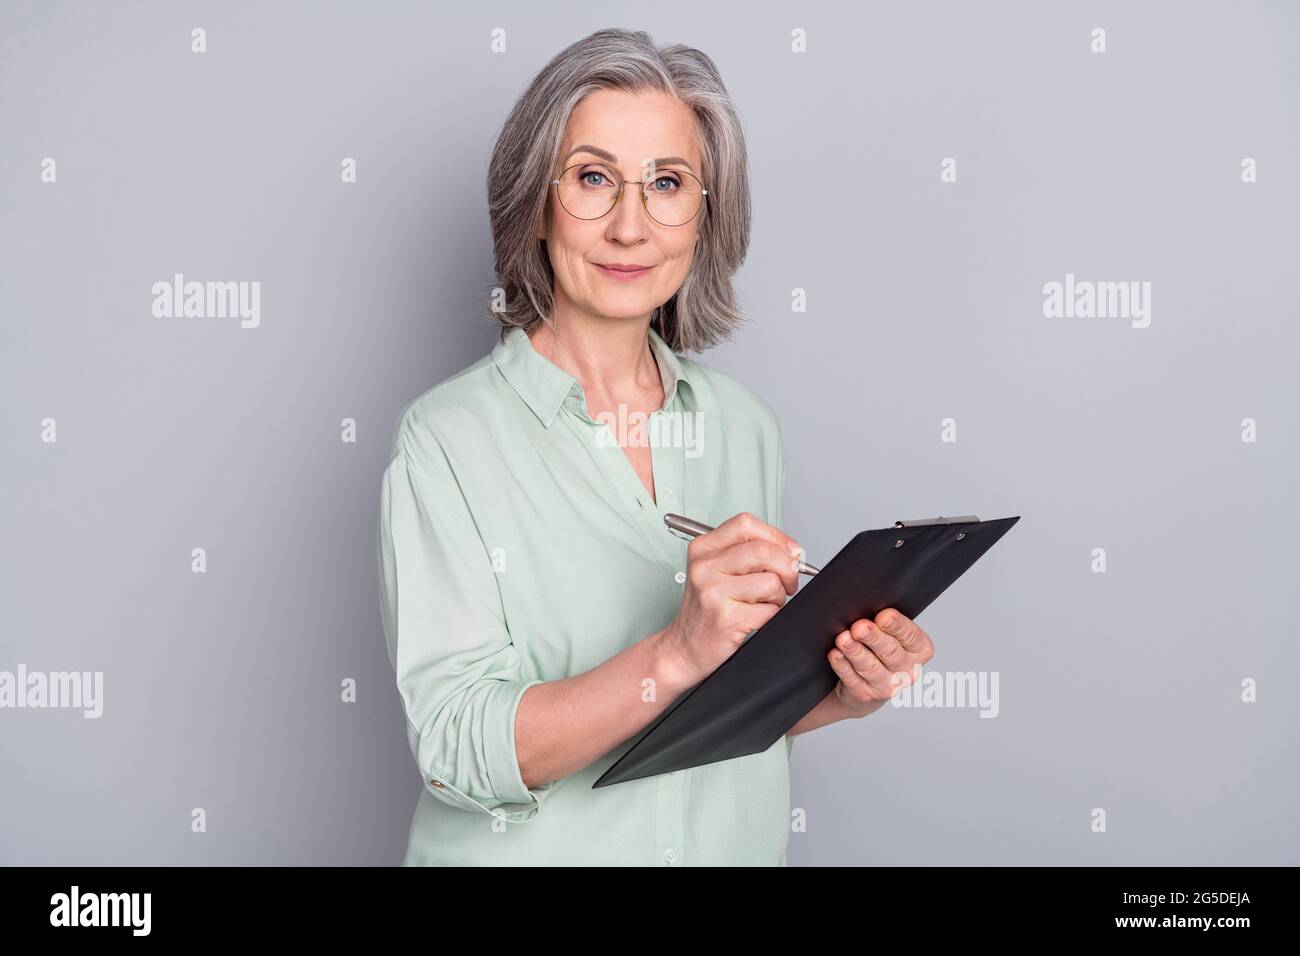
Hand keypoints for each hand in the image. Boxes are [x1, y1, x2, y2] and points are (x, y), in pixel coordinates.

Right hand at [658, 512, 802, 687]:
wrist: (684, 647)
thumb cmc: (706, 608)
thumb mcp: (716, 570)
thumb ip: (748, 553)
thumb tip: (792, 551)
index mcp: (703, 548)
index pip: (746, 524)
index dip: (776, 537)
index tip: (788, 552)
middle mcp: (704, 567)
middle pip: (763, 550)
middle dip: (787, 568)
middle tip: (788, 582)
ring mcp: (713, 592)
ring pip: (770, 582)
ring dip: (778, 595)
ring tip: (764, 603)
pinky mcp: (726, 619)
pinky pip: (769, 611)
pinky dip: (771, 615)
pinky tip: (755, 617)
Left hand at [827, 608, 933, 717]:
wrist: (865, 685)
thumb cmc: (879, 649)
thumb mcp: (889, 635)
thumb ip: (883, 622)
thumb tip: (865, 606)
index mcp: (919, 650)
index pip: (911, 636)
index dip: (897, 626)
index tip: (883, 616)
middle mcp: (907, 670)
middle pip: (890, 652)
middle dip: (873, 638)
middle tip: (860, 627)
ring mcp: (887, 686)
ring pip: (870, 667)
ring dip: (855, 651)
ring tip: (844, 639)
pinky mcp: (865, 695)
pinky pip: (852, 679)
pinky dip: (843, 666)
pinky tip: (836, 655)